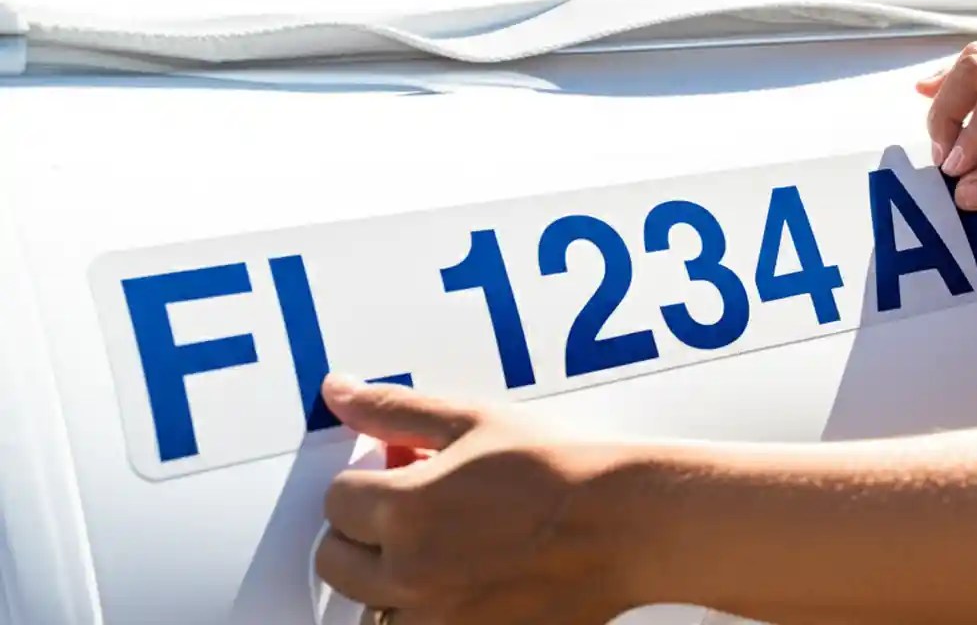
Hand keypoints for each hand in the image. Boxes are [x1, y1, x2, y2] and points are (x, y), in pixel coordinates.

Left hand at [314, 374, 635, 624]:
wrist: (625, 525)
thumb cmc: (558, 469)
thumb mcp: (473, 421)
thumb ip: (395, 410)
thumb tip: (339, 392)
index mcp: (404, 511)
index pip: (336, 500)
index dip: (366, 480)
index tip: (398, 474)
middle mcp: (409, 575)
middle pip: (334, 562)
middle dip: (361, 531)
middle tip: (410, 512)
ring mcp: (438, 620)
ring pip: (372, 606)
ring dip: (388, 579)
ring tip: (440, 549)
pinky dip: (425, 611)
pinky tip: (463, 581)